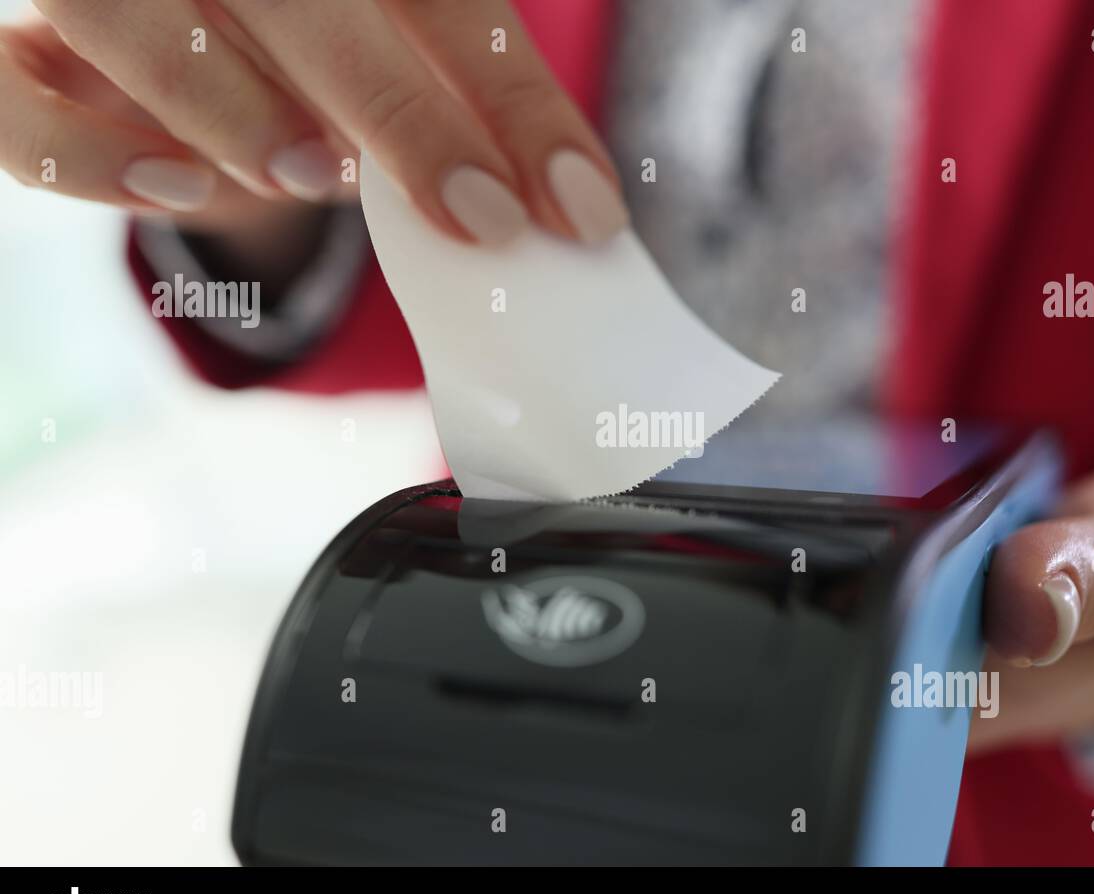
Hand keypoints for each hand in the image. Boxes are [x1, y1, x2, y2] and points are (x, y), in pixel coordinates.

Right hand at [1, 1, 625, 245]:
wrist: (156, 8)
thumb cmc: (287, 30)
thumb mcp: (369, 26)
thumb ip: (438, 76)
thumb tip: (542, 193)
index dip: (517, 98)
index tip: (582, 205)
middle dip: (407, 111)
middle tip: (487, 220)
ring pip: (127, 7)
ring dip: (239, 104)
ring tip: (321, 174)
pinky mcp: (3, 36)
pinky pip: (5, 94)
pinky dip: (79, 152)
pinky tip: (178, 188)